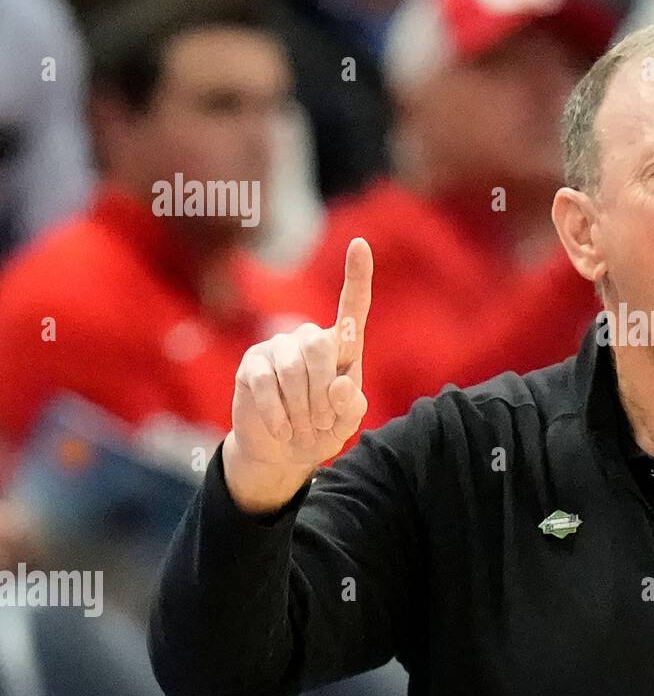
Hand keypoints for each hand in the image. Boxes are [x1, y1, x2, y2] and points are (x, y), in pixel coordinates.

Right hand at [223, 238, 371, 511]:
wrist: (283, 450)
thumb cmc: (323, 428)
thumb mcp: (346, 422)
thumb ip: (350, 405)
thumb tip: (338, 383)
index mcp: (342, 347)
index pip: (352, 306)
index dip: (357, 275)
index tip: (359, 244)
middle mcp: (310, 339)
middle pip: (319, 347)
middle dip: (322, 393)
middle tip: (321, 422)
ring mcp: (277, 348)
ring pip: (292, 368)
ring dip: (301, 408)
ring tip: (303, 428)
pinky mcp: (252, 364)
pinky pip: (265, 383)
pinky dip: (278, 413)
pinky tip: (283, 429)